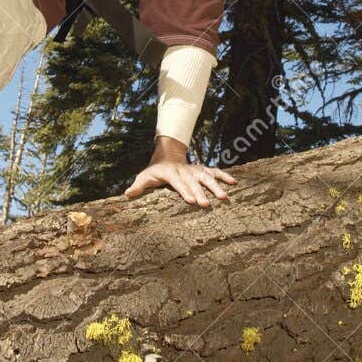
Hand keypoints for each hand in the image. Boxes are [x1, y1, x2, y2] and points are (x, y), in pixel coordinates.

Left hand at [122, 160, 237, 207]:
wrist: (167, 156)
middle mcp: (184, 170)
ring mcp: (195, 169)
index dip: (184, 191)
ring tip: (224, 197)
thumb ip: (138, 186)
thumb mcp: (144, 176)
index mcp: (170, 173)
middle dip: (201, 193)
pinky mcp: (202, 169)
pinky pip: (215, 171)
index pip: (178, 183)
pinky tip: (234, 183)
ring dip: (216, 186)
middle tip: (207, 205)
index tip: (191, 201)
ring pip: (207, 177)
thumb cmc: (155, 172)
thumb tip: (127, 194)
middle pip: (193, 182)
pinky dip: (224, 176)